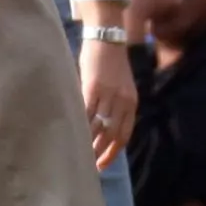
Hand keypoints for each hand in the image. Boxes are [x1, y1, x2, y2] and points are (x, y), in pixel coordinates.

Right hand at [79, 36, 136, 170]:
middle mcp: (122, 101)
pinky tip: (73, 136)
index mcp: (131, 102)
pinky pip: (86, 112)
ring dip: (89, 144)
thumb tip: (103, 130)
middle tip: (89, 166)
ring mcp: (108, 94)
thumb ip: (115, 107)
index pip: (124, 133)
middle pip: (112, 134)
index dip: (114, 151)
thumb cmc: (110, 64)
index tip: (103, 165)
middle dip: (101, 153)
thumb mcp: (120, 87)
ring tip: (80, 156)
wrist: (107, 38)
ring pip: (99, 126)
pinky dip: (80, 126)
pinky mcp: (93, 87)